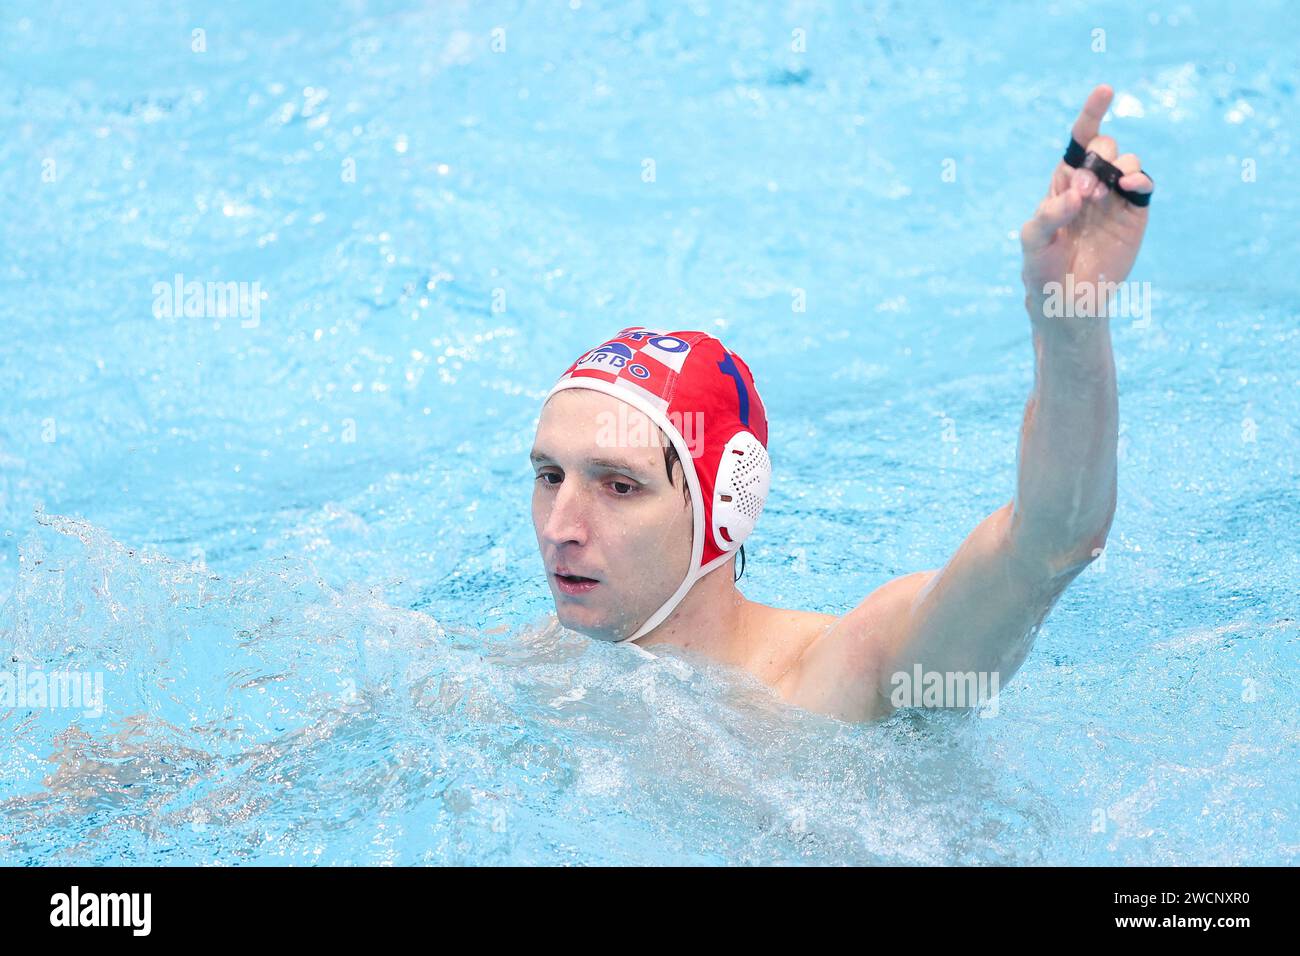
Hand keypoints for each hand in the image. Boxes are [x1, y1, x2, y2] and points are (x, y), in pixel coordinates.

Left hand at [1020, 84, 1153, 317]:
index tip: (1105, 90)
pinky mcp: (1134, 214)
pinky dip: (1140, 179)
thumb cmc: (1042, 267)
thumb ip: (1048, 215)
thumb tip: (1076, 195)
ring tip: (1096, 199)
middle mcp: (1093, 183)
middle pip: (1105, 146)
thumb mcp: (1032, 241)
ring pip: (1128, 161)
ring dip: (1115, 170)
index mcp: (1064, 181)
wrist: (1066, 301)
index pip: (1080, 139)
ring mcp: (1115, 198)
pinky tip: (1129, 186)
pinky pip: (1144, 186)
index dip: (1092, 112)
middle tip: (1082, 193)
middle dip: (1096, 159)